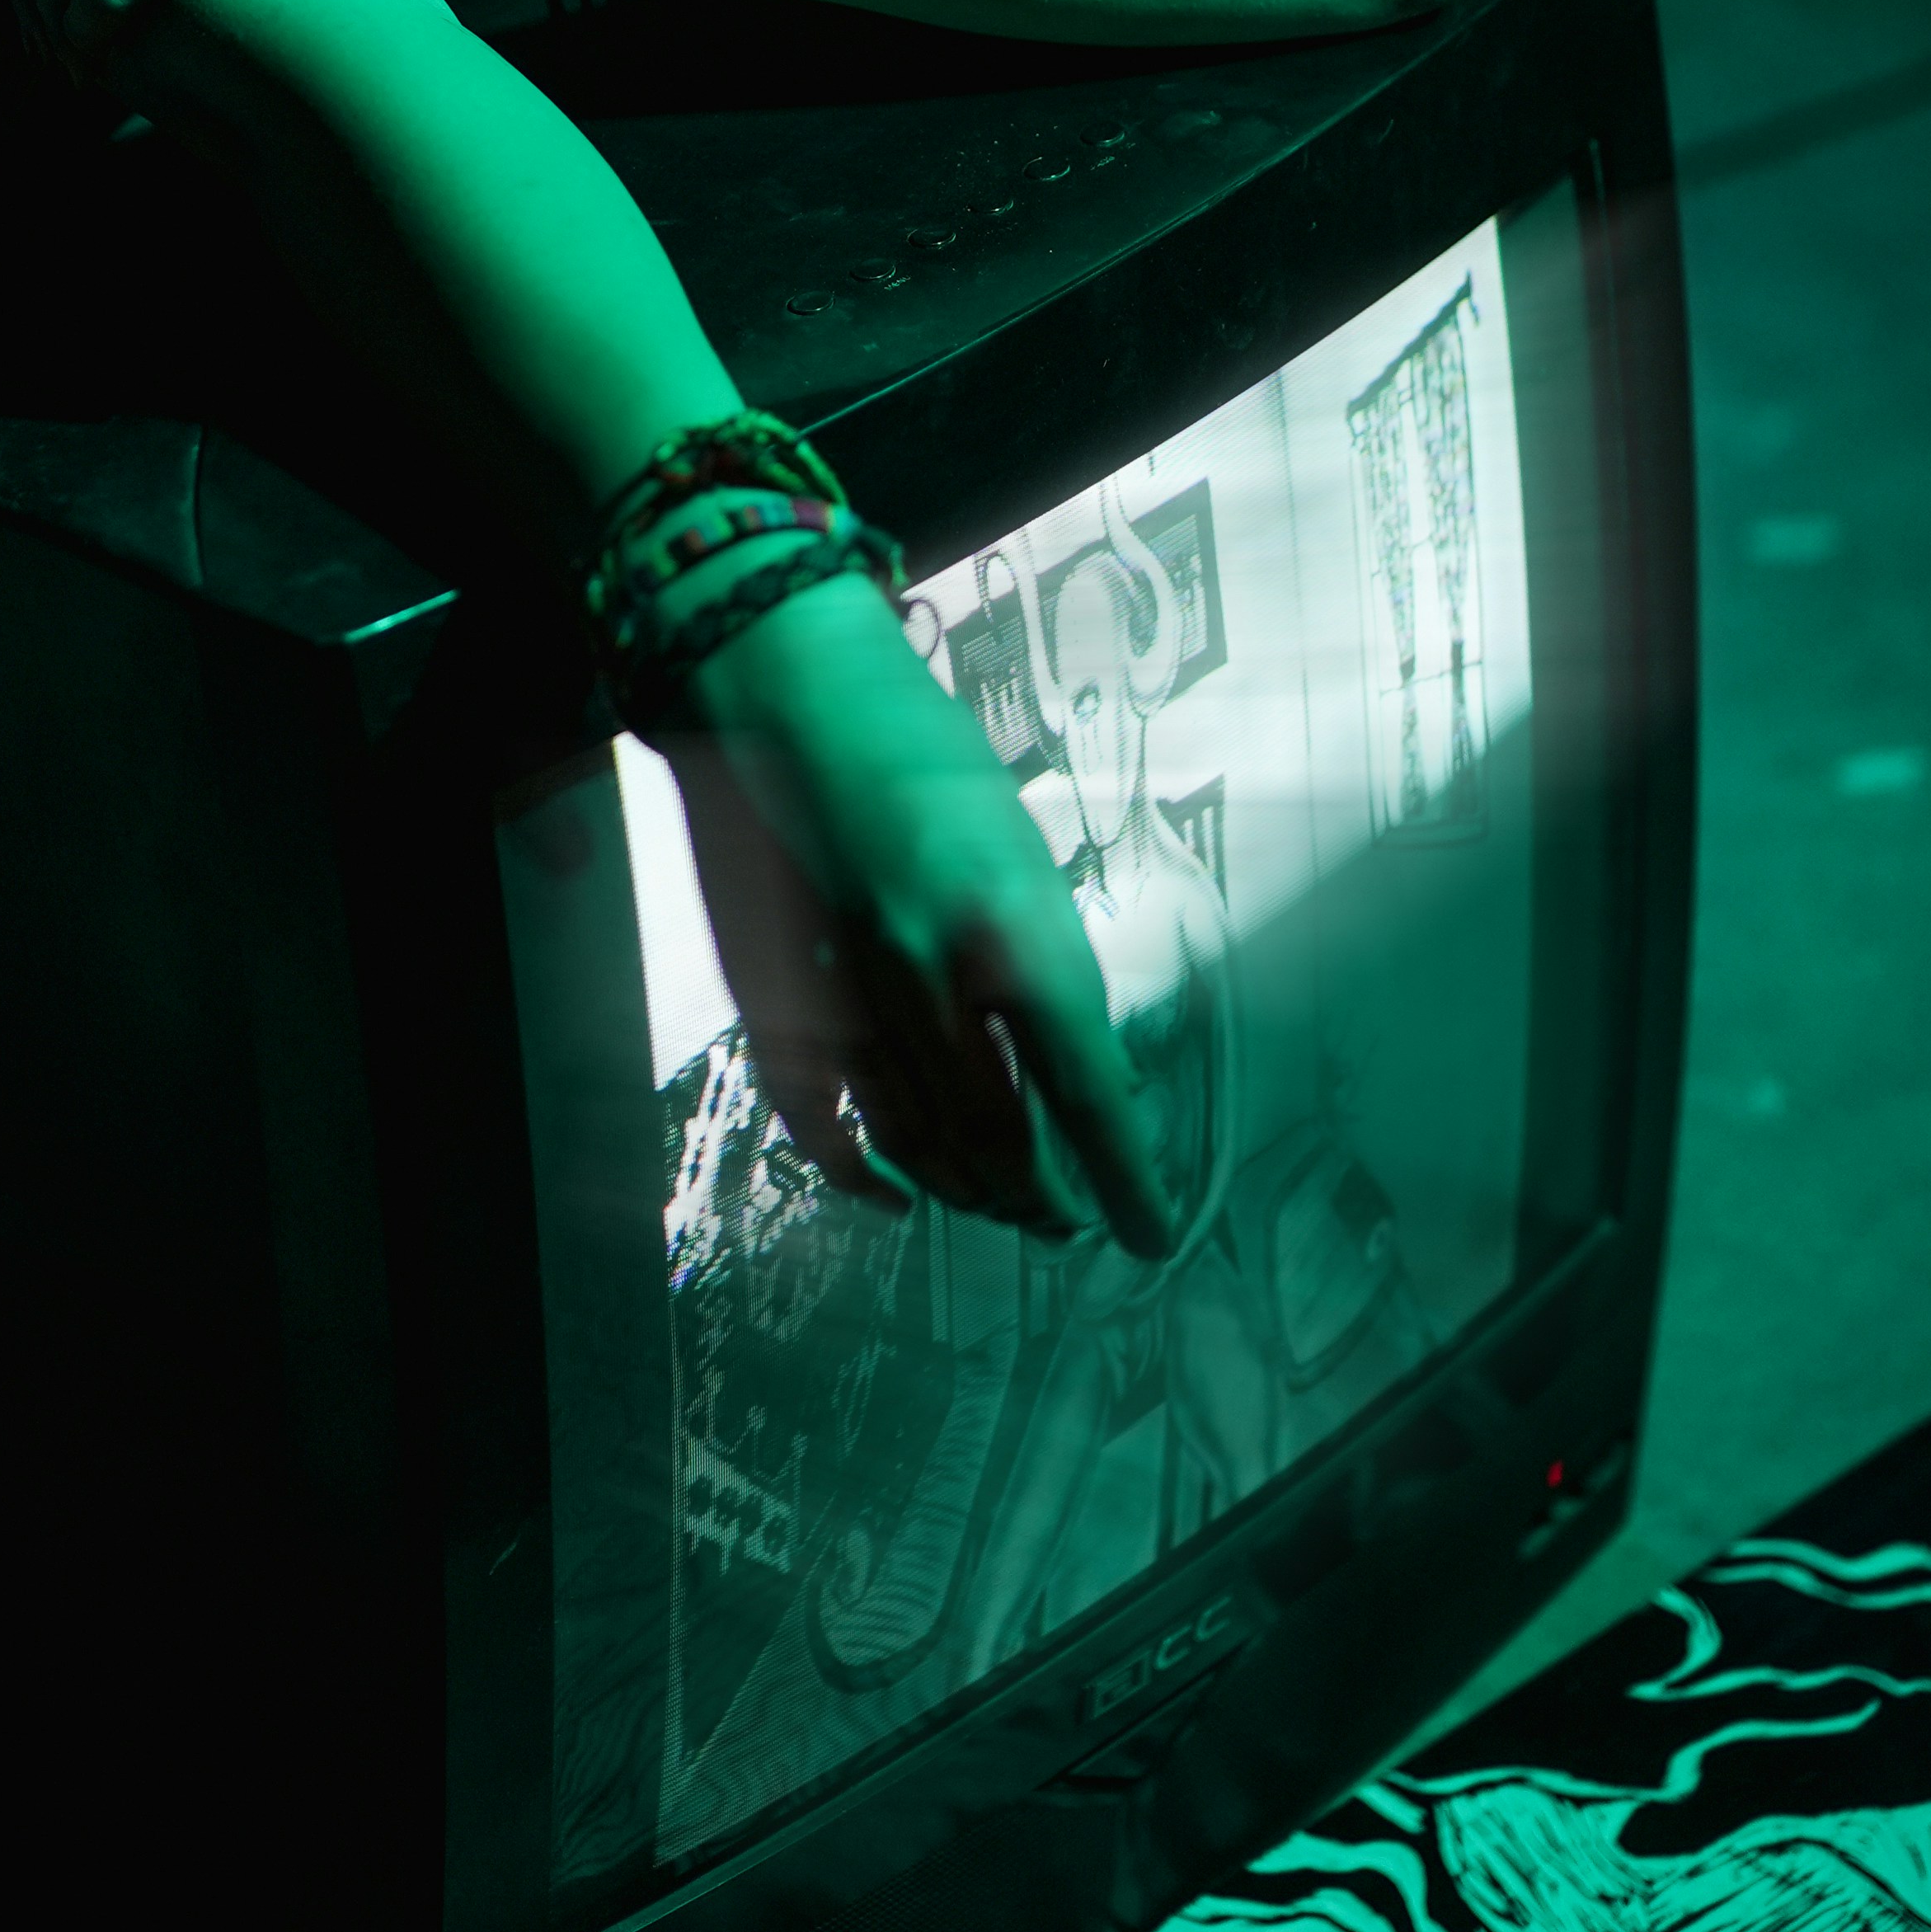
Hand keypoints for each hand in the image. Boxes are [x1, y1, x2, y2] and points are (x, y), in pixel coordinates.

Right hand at [660, 572, 1175, 1249]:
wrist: (785, 695)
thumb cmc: (925, 756)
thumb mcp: (1021, 854)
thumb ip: (1044, 962)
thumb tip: (1077, 1066)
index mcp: (1008, 934)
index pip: (1086, 1094)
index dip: (1125, 1179)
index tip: (1152, 1236)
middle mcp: (930, 984)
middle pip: (1001, 1143)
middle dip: (1046, 1199)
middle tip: (1074, 1219)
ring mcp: (845, 1001)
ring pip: (918, 1145)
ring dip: (972, 1194)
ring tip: (1012, 1208)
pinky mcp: (778, 1003)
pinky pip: (820, 1121)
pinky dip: (859, 1173)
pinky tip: (895, 1195)